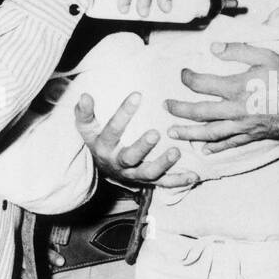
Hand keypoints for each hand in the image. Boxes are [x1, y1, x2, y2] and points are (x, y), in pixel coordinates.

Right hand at [74, 91, 199, 188]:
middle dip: (142, 147)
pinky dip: (179, 181)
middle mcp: (118, 163)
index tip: (137, 95)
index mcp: (104, 147)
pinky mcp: (148, 182)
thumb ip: (85, 113)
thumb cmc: (100, 142)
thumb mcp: (88, 129)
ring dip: (163, 164)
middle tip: (155, 133)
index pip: (112, 130)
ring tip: (176, 152)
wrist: (104, 170)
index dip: (122, 113)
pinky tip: (193, 175)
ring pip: (148, 173)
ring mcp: (134, 174)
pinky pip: (164, 184)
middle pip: (129, 157)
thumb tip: (84, 96)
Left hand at [164, 43, 278, 153]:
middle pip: (199, 112)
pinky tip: (204, 149)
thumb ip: (238, 50)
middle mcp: (236, 109)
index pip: (202, 84)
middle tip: (165, 107)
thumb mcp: (266, 56)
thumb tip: (213, 48)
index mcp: (237, 87)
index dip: (188, 78)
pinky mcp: (253, 135)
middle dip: (179, 109)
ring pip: (209, 132)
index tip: (183, 74)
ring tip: (172, 132)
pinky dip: (215, 147)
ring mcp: (244, 126)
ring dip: (188, 133)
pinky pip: (229, 143)